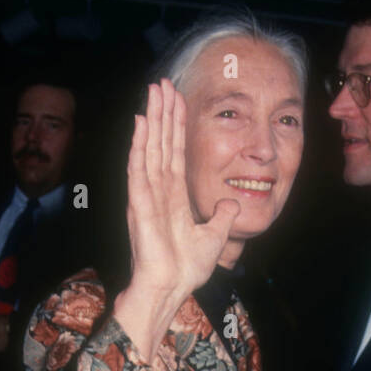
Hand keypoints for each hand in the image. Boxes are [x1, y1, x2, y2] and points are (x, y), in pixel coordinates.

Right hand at [113, 79, 240, 359]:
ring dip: (152, 118)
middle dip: (162, 111)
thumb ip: (223, 215)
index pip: (176, 151)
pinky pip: (138, 168)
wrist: (171, 288)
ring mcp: (147, 195)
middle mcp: (158, 190)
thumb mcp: (215, 236)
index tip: (178, 98)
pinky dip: (139, 144)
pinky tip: (141, 121)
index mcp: (174, 196)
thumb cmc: (186, 269)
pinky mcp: (139, 204)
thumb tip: (232, 200)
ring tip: (154, 90)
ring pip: (150, 147)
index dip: (177, 125)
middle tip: (162, 81)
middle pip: (161, 142)